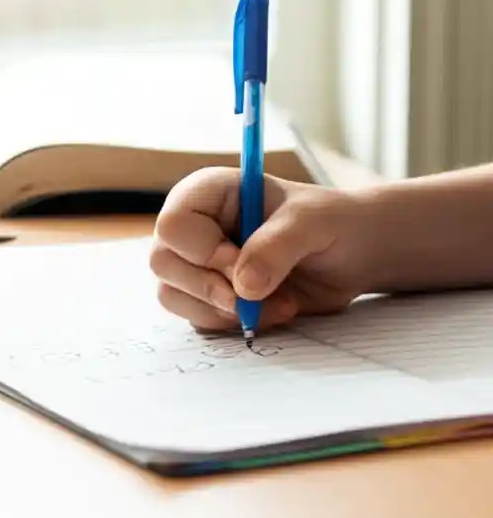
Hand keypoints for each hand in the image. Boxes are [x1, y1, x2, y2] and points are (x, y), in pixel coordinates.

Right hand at [149, 167, 372, 331]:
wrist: (355, 256)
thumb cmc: (334, 224)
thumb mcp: (312, 224)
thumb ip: (276, 248)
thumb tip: (243, 287)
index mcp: (209, 193)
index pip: (174, 224)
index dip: (204, 252)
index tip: (243, 266)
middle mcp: (194, 226)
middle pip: (163, 262)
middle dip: (210, 287)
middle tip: (254, 296)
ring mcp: (197, 263)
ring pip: (172, 294)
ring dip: (222, 310)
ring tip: (274, 304)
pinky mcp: (207, 295)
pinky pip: (195, 317)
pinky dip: (230, 323)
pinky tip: (270, 311)